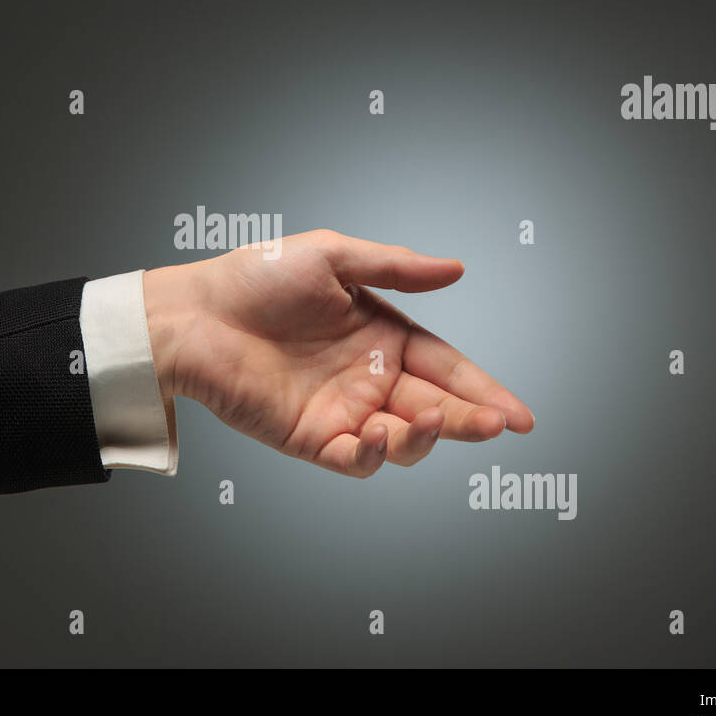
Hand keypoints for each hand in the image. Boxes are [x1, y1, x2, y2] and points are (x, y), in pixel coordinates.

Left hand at [142, 229, 533, 476]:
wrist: (195, 311)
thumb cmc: (257, 276)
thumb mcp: (334, 257)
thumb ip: (396, 268)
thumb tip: (457, 269)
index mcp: (383, 337)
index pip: (447, 369)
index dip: (484, 391)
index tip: (519, 415)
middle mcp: (370, 380)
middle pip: (435, 410)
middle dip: (470, 420)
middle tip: (497, 424)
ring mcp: (341, 412)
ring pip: (402, 442)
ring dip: (425, 437)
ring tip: (428, 416)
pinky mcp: (309, 437)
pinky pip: (352, 459)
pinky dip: (372, 454)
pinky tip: (376, 432)